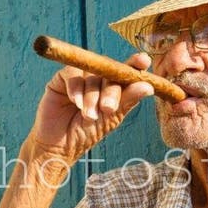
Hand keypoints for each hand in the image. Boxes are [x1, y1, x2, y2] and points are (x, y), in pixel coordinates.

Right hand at [28, 53, 153, 163]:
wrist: (58, 146)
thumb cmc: (86, 134)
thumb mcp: (110, 119)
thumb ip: (127, 101)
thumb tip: (148, 86)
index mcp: (113, 88)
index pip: (126, 72)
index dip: (135, 64)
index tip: (144, 60)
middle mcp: (97, 80)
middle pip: (109, 74)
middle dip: (111, 91)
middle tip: (108, 109)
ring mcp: (80, 78)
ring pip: (91, 75)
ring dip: (92, 96)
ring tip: (89, 116)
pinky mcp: (61, 79)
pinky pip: (72, 73)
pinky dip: (76, 88)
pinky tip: (76, 102)